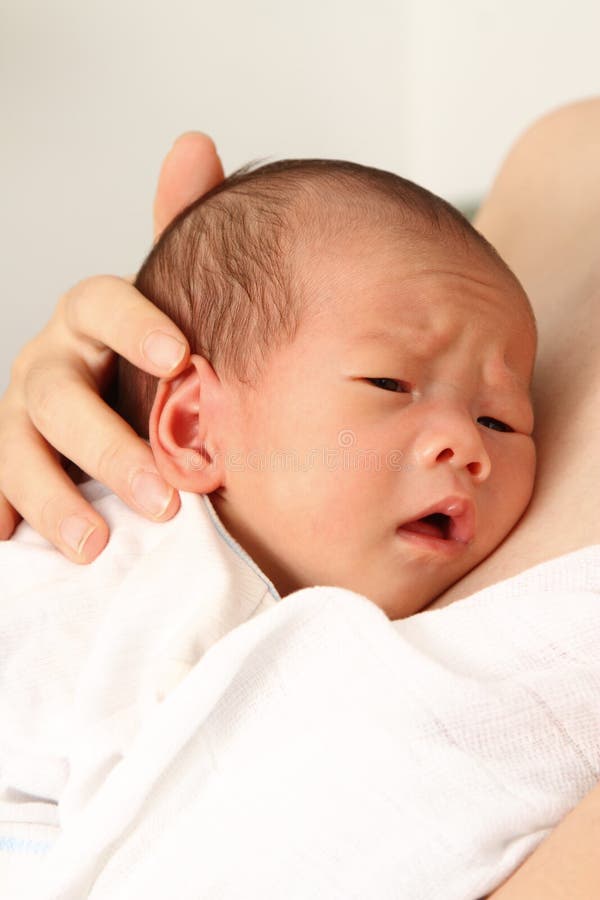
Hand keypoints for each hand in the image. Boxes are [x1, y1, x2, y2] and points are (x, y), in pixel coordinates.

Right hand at [0, 132, 224, 562]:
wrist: (126, 402)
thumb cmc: (151, 356)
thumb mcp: (170, 304)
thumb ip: (179, 229)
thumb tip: (194, 140)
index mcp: (91, 319)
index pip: (99, 301)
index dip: (133, 322)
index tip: (179, 356)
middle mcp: (48, 362)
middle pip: (55, 395)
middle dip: (107, 447)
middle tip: (165, 498)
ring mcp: (19, 416)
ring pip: (17, 448)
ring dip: (52, 497)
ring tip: (95, 546)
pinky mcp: (6, 464)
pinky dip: (0, 512)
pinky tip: (9, 541)